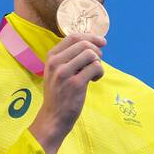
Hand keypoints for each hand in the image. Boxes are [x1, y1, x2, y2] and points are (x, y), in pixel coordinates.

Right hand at [29, 34, 105, 153]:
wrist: (53, 117)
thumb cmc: (59, 93)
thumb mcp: (57, 71)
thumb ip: (69, 57)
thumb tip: (93, 42)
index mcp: (52, 56)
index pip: (73, 37)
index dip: (91, 37)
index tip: (102, 42)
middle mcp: (56, 62)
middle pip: (84, 44)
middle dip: (97, 51)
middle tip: (97, 63)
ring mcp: (65, 73)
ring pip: (91, 54)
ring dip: (98, 62)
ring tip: (94, 73)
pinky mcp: (76, 84)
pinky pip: (96, 67)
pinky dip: (100, 73)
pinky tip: (94, 80)